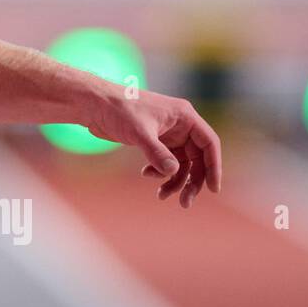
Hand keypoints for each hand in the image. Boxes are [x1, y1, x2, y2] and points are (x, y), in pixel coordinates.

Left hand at [86, 86, 222, 207]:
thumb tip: (173, 171)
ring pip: (181, 163)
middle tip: (184, 202)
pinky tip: (146, 174)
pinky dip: (160, 172)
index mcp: (184, 116)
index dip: (214, 167)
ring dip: (174, 180)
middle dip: (192, 181)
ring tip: (161, 195)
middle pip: (197, 158)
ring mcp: (168, 133)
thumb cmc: (117, 110)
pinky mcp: (154, 140)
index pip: (209, 143)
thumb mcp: (139, 132)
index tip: (213, 190)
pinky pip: (166, 161)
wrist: (93, 104)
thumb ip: (157, 152)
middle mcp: (180, 125)